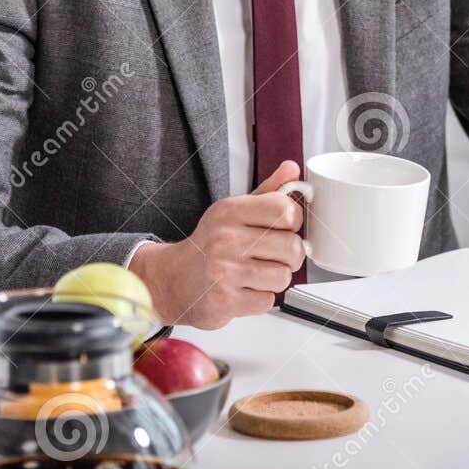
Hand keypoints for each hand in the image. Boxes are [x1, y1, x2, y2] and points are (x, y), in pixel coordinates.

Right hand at [128, 161, 306, 328]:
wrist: (173, 279)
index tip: (286, 227)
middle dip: (291, 256)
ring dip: (276, 278)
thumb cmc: (210, 245)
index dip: (294, 221)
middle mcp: (226, 238)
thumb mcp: (234, 211)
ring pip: (283, 276)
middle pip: (291, 247)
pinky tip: (245, 289)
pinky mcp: (224, 300)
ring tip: (257, 273)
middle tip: (275, 256)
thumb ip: (267, 192)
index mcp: (231, 211)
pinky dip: (261, 298)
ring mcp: (224, 270)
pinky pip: (268, 300)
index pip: (285, 209)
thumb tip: (292, 168)